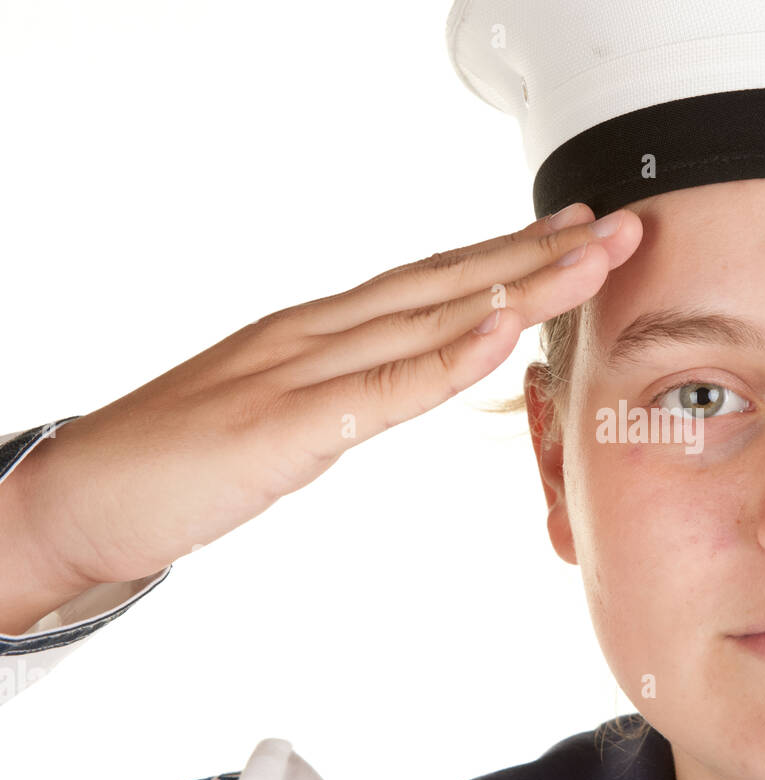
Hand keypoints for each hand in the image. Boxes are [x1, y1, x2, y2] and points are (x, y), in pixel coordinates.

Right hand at [5, 204, 640, 601]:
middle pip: (445, 281)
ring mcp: (300, 369)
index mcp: (318, 330)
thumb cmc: (178, 461)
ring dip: (517, 283)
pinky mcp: (285, 424)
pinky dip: (446, 356)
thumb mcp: (286, 417)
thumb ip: (348, 395)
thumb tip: (405, 383)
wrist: (79, 497)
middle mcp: (317, 331)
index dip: (506, 255)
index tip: (571, 237)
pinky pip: (381, 387)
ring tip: (588, 256)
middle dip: (537, 253)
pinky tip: (499, 326)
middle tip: (614, 225)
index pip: (430, 281)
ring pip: (429, 316)